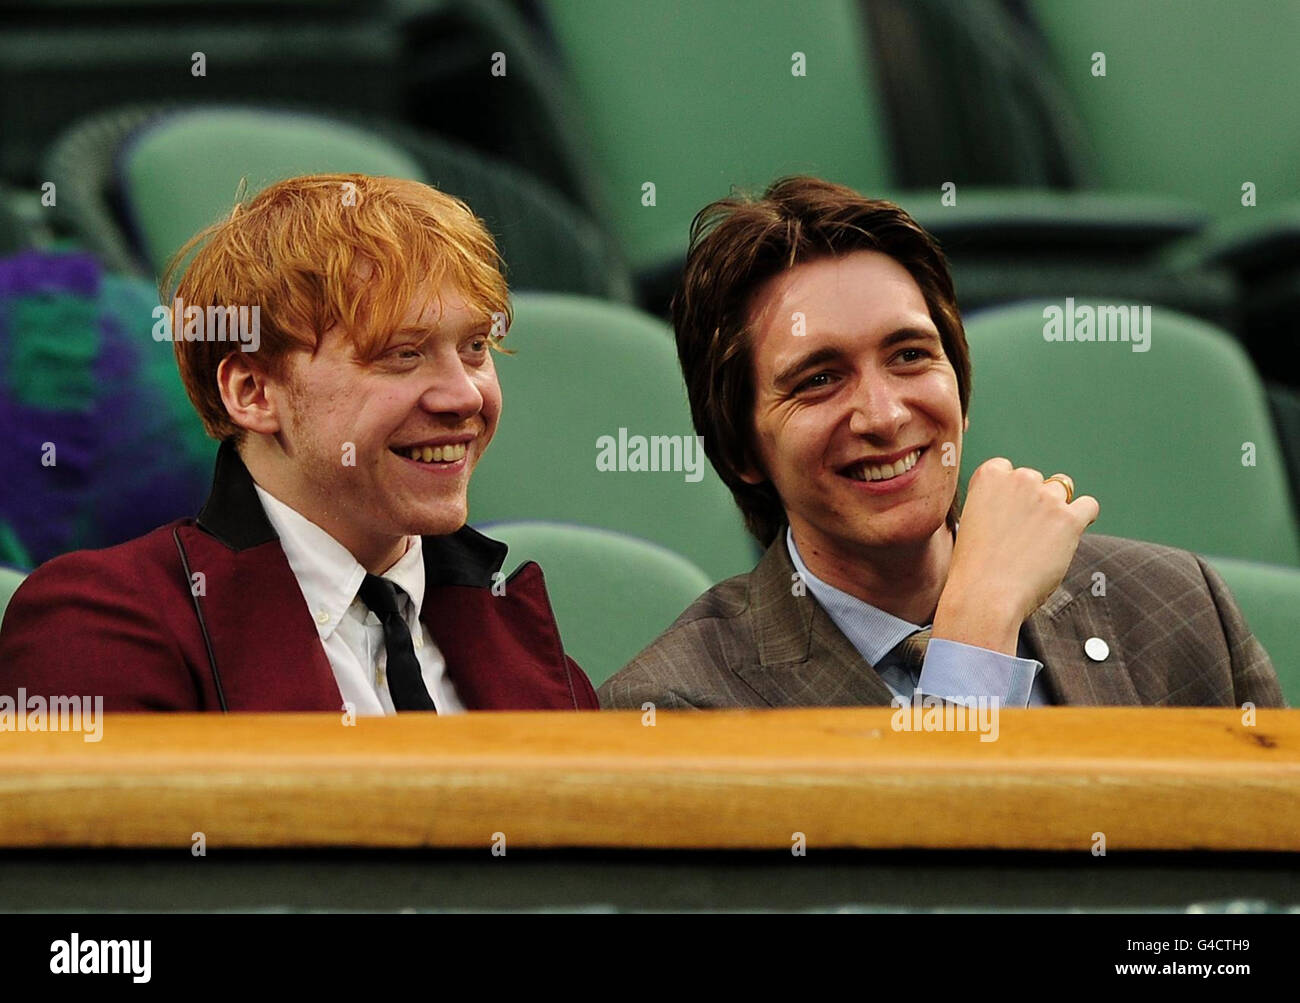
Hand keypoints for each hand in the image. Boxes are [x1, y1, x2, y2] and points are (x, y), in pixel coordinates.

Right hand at [932, 458, 1099, 654]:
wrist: (984, 595)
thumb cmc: (974, 567)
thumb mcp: (973, 521)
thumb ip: (994, 504)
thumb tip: (1021, 507)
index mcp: (989, 475)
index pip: (1007, 469)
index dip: (1008, 493)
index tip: (1005, 514)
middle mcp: (1019, 479)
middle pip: (1036, 480)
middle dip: (1033, 501)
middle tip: (1022, 534)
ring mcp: (1046, 498)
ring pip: (1062, 492)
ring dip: (1055, 511)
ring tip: (1043, 540)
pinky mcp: (1069, 520)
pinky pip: (1089, 506)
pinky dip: (1083, 517)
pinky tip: (1071, 532)